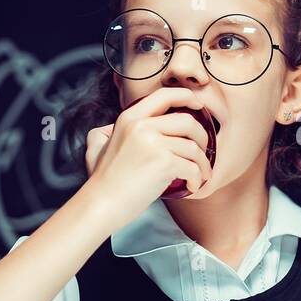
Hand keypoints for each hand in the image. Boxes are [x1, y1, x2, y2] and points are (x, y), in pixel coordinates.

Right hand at [84, 86, 213, 229]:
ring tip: (200, 174)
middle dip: (203, 137)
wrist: (101, 205)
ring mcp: (153, 144)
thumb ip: (105, 132)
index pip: (165, 95)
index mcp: (129, 118)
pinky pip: (193, 167)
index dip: (188, 97)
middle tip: (202, 152)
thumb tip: (110, 128)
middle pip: (188, 121)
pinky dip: (197, 178)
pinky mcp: (163, 163)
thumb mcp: (97, 147)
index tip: (200, 106)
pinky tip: (192, 186)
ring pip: (194, 147)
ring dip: (202, 163)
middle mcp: (141, 126)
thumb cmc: (102, 180)